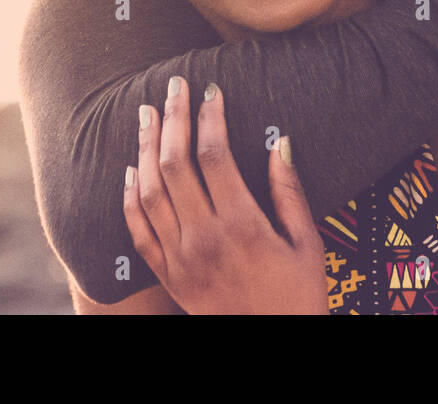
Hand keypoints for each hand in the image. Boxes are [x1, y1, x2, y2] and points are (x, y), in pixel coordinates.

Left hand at [124, 76, 327, 314]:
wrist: (275, 351)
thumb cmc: (298, 298)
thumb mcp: (308, 244)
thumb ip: (290, 191)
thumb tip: (280, 142)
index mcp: (243, 225)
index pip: (214, 155)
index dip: (209, 117)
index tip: (210, 90)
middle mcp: (204, 238)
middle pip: (175, 164)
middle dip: (173, 118)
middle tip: (173, 85)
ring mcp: (180, 259)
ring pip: (150, 192)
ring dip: (145, 148)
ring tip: (146, 114)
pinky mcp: (169, 276)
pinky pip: (139, 231)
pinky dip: (129, 197)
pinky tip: (129, 170)